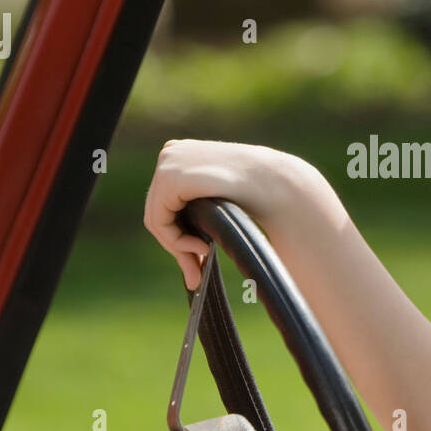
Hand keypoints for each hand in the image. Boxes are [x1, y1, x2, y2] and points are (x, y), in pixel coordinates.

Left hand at [144, 139, 312, 288]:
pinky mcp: (169, 177)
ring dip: (178, 247)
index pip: (166, 202)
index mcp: (182, 154)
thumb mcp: (217, 201)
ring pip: (157, 219)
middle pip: (158, 212)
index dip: (178, 236)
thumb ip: (196, 210)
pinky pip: (159, 220)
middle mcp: (170, 153)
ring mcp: (167, 162)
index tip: (196, 263)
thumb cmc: (255, 193)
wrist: (273, 183)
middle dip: (177, 247)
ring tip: (201, 263)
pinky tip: (202, 248)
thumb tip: (186, 242)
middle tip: (195, 277)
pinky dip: (176, 241)